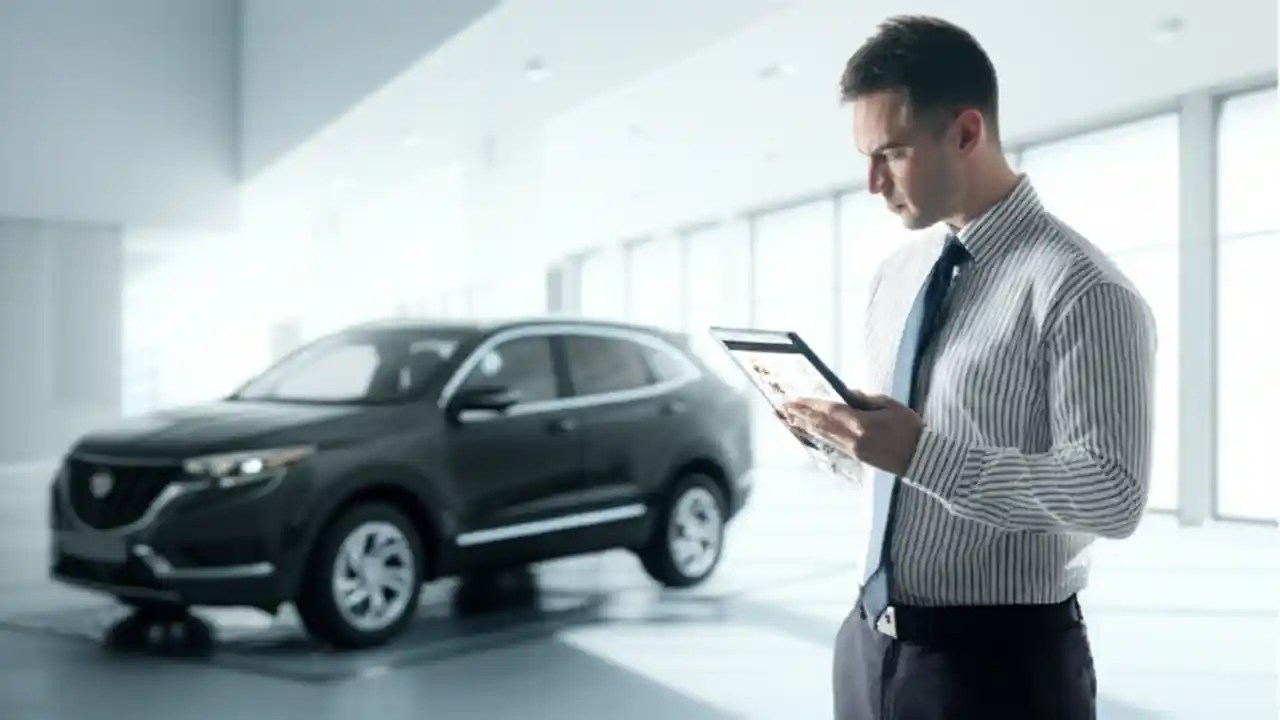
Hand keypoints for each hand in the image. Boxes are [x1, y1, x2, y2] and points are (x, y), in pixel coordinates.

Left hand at [780, 394, 923, 475]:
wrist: (922, 459)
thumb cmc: (910, 429)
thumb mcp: (891, 406)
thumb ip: (867, 399)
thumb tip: (848, 394)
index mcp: (861, 424)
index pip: (828, 411)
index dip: (808, 405)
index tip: (792, 399)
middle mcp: (852, 438)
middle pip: (819, 425)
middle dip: (798, 415)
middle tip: (780, 408)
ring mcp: (852, 450)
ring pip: (821, 435)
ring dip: (802, 426)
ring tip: (785, 419)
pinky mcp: (856, 457)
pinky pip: (829, 443)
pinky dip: (815, 435)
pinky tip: (806, 432)